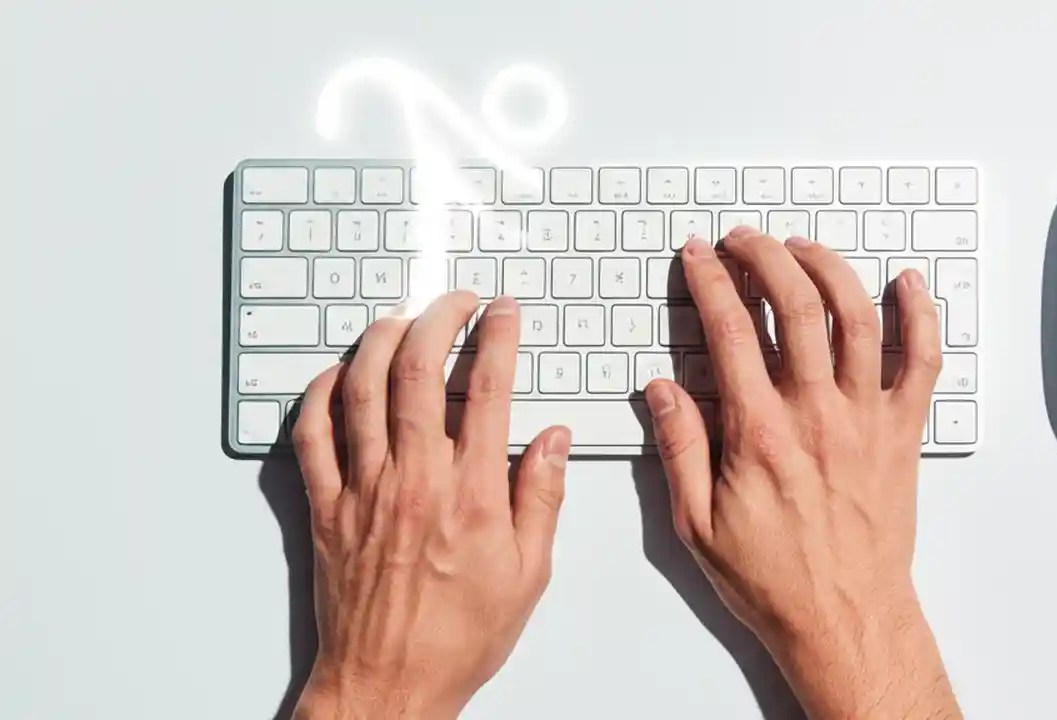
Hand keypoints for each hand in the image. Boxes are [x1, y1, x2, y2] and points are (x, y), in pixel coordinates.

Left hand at [290, 293, 570, 719]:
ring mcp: (363, 489)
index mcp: (471, 494)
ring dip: (382, 340)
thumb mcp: (528, 574)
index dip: (499, 337)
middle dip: (440, 316)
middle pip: (420, 369)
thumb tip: (553, 441)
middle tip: (456, 301)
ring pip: (363, 389)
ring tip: (402, 319)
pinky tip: (338, 375)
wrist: (388, 685)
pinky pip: (311, 434)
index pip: (487, 389)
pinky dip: (320, 394)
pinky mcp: (325, 507)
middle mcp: (414, 479)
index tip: (504, 312)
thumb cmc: (457, 638)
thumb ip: (542, 498)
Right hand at [644, 229, 960, 718]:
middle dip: (764, 257)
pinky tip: (909, 283)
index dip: (711, 281)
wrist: (844, 618)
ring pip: (856, 318)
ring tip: (801, 247)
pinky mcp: (901, 433)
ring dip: (827, 269)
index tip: (698, 255)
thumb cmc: (773, 579)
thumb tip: (661, 391)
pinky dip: (921, 316)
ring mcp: (866, 419)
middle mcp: (816, 413)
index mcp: (759, 432)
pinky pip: (922, 362)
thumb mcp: (696, 525)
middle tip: (744, 240)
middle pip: (795, 306)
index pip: (732, 331)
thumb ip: (679, 449)